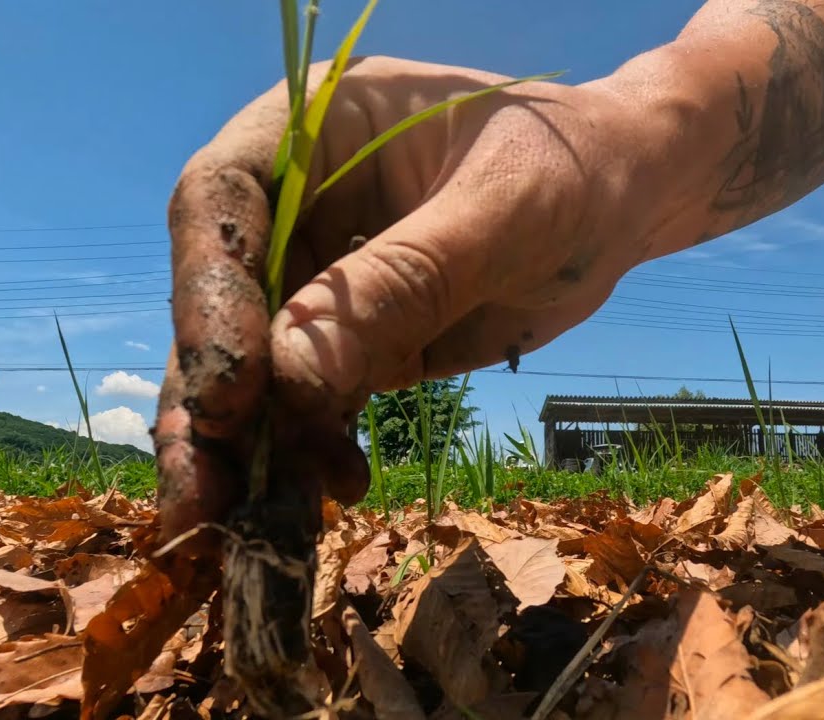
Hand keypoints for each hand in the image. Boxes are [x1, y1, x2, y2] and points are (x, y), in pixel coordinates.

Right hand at [152, 56, 679, 543]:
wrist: (624, 196)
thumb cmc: (570, 168)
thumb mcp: (499, 214)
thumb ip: (402, 286)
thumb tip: (290, 380)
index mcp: (310, 128)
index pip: (220, 201)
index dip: (208, 296)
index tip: (228, 389)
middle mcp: (293, 202)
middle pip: (218, 299)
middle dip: (206, 400)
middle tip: (200, 497)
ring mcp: (318, 274)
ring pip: (253, 365)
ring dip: (248, 445)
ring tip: (251, 525)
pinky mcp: (353, 338)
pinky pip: (311, 398)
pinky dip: (309, 450)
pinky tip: (330, 490)